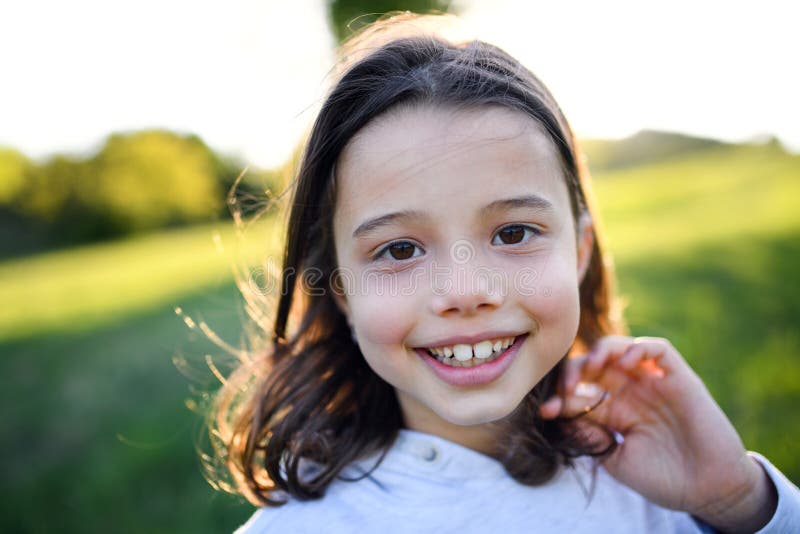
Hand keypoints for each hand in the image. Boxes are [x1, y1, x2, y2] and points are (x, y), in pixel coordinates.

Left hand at [539, 335, 776, 531]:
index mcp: (613, 411)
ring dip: (601, 351)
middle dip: (574, 370)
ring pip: (622, 348)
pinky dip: (639, 348)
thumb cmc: (664, 480)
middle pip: (594, 364)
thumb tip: (560, 415)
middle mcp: (630, 392)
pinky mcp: (680, 378)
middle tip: (566, 387)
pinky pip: (659, 349)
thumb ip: (590, 436)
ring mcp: (654, 383)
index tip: (546, 411)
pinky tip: (625, 363)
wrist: (710, 492)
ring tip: (592, 366)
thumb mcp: (616, 460)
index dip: (559, 397)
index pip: (579, 391)